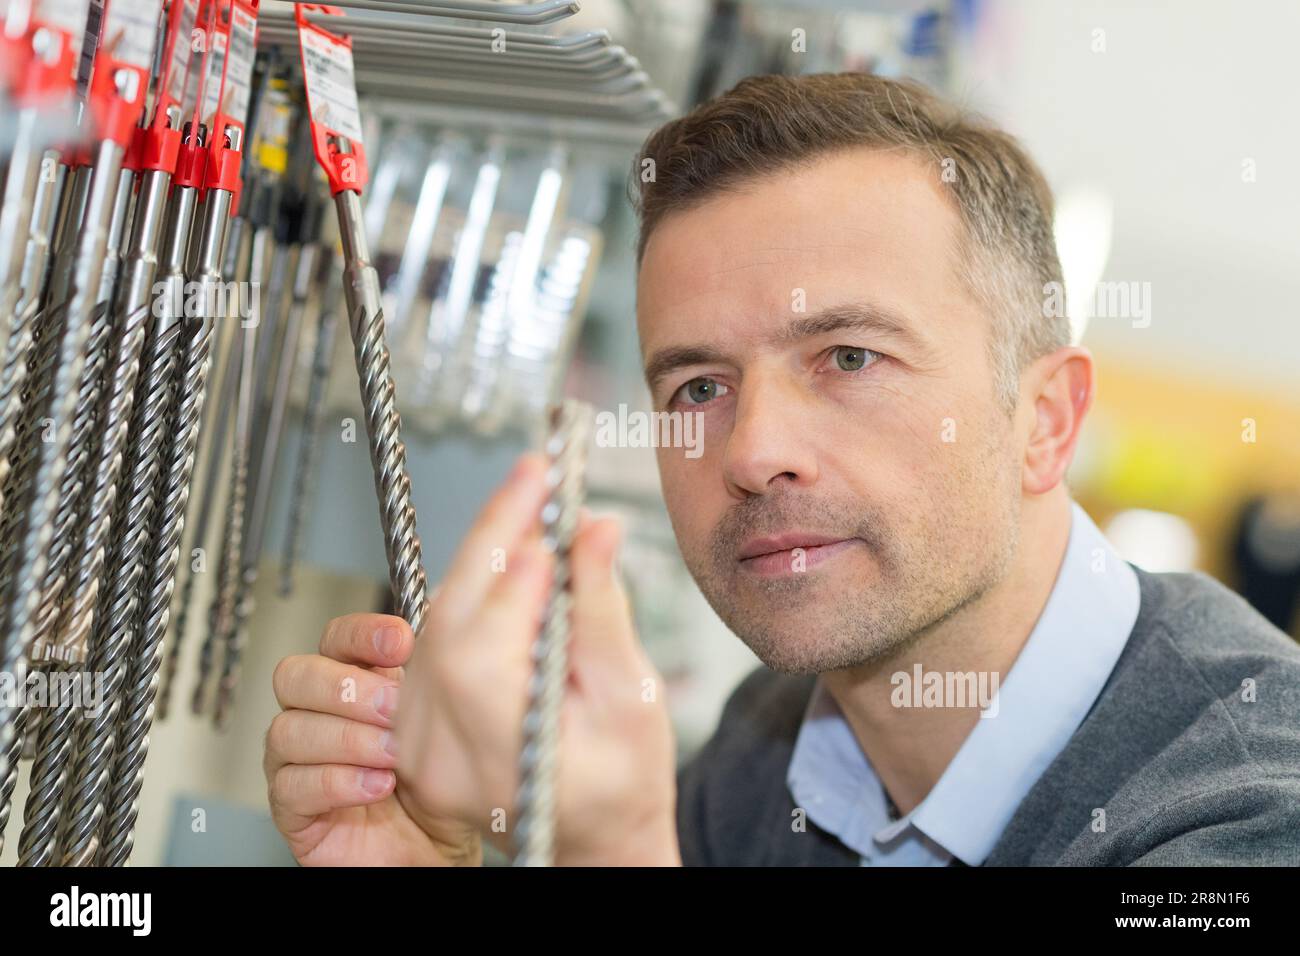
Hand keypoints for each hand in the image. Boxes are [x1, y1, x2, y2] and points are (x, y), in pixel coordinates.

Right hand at [265, 612, 480, 865]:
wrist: (440, 847)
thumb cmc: (439, 783)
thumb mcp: (446, 719)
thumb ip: (433, 670)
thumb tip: (441, 620)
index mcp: (352, 681)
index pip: (336, 638)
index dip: (362, 634)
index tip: (400, 642)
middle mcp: (316, 714)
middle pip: (295, 675)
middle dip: (347, 689)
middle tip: (395, 708)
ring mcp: (296, 761)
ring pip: (289, 730)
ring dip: (349, 739)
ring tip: (394, 756)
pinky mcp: (291, 809)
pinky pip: (290, 785)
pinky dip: (338, 781)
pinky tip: (378, 785)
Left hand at [395, 453, 680, 864]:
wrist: (596, 840)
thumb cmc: (624, 782)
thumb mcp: (631, 695)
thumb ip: (601, 609)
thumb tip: (592, 530)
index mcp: (498, 740)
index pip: (489, 625)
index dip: (515, 551)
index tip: (544, 488)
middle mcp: (443, 745)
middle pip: (451, 612)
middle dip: (493, 535)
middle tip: (533, 477)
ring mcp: (421, 740)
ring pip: (438, 621)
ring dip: (481, 563)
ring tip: (530, 516)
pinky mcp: (417, 726)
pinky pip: (435, 642)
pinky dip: (469, 598)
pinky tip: (506, 570)